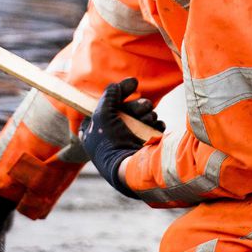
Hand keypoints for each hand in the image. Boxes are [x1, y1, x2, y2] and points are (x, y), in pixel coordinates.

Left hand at [80, 78, 161, 196]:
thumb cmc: (110, 142)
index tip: (133, 84)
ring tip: (148, 119)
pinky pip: (152, 128)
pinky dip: (155, 125)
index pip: (107, 104)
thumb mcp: (102, 114)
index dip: (119, 94)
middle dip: (137, 106)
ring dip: (147, 115)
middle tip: (144, 107)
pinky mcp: (145, 145)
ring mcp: (129, 140)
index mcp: (95, 129)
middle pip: (127, 109)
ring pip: (142, 116)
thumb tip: (120, 85)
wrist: (129, 167)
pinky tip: (156, 126)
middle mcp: (111, 134)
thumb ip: (110, 95)